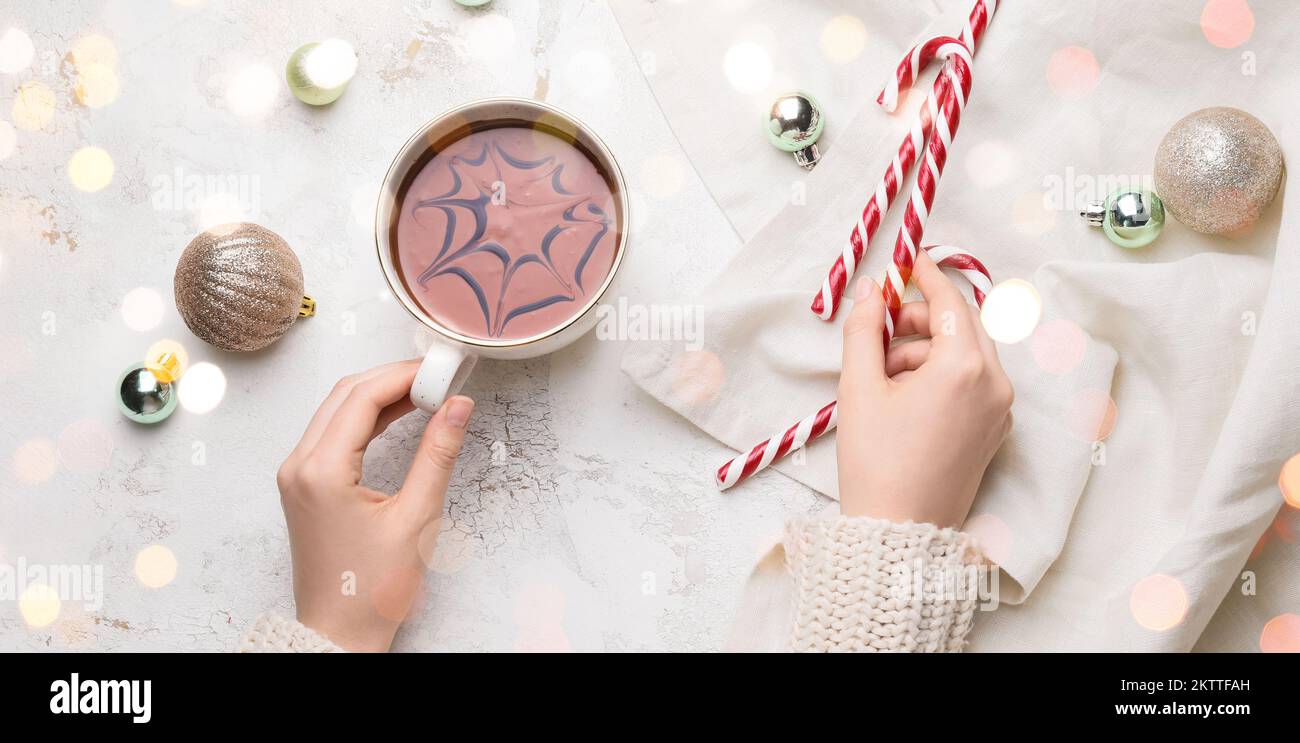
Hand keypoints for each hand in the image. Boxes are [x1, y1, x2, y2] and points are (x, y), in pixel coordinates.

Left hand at [275, 359, 474, 651]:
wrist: (339, 632)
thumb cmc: (371, 589)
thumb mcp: (416, 517)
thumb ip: (437, 454)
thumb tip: (457, 406)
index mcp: (321, 471)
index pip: (362, 397)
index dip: (405, 375)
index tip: (442, 371)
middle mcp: (299, 465)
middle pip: (345, 394)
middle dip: (392, 377)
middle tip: (438, 377)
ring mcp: (297, 474)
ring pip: (337, 409)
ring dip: (380, 394)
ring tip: (426, 392)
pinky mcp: (305, 484)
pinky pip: (333, 432)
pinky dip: (367, 417)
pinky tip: (400, 416)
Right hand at [836, 250, 1012, 527]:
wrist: (897, 533)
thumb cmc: (876, 462)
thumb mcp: (859, 388)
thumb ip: (864, 330)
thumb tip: (869, 290)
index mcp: (965, 368)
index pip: (951, 301)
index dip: (926, 276)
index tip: (907, 261)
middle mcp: (994, 385)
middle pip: (965, 324)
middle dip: (924, 315)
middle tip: (883, 322)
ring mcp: (1000, 411)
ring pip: (969, 354)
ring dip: (929, 347)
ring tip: (883, 370)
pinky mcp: (995, 432)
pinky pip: (974, 383)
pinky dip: (943, 374)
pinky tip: (905, 393)